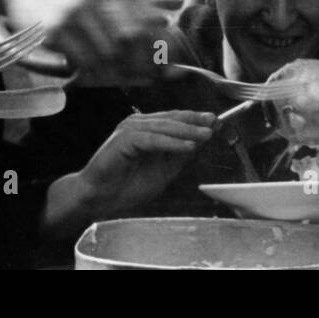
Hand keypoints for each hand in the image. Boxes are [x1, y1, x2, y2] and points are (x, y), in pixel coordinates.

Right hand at [0, 0, 172, 83]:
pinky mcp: (55, 28)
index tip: (161, 68)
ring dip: (114, 73)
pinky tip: (91, 74)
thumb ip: (134, 4)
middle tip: (141, 79)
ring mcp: (76, 9)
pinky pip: (83, 60)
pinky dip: (91, 73)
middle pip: (131, 39)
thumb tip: (166, 28)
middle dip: (139, 64)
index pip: (148, 22)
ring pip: (108, 54)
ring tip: (114, 78)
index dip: (156, 49)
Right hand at [74, 111, 215, 217]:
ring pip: (165, 127)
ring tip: (207, 135)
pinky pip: (154, 139)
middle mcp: (139, 123)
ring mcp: (130, 129)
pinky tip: (189, 146)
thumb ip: (181, 154)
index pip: (176, 119)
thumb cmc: (129, 185)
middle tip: (216, 123)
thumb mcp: (164, 170)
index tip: (217, 121)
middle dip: (196, 121)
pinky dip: (172, 143)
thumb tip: (203, 139)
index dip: (196, 119)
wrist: (101, 198)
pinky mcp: (124, 139)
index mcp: (147, 128)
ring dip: (188, 131)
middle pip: (173, 119)